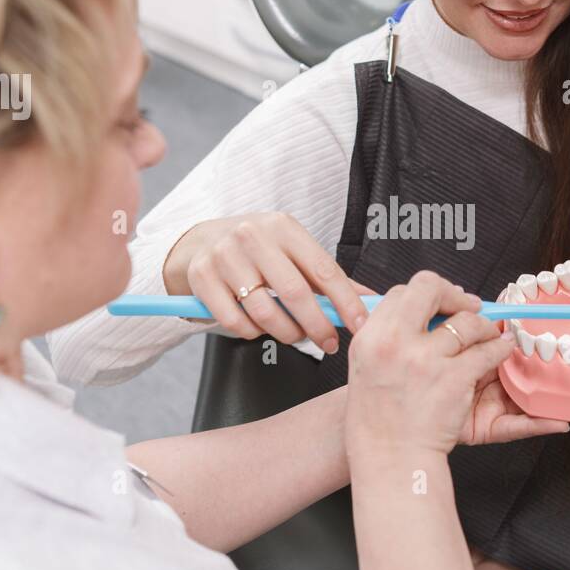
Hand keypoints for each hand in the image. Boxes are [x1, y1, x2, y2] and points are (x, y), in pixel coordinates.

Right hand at [162, 212, 373, 352]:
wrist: (200, 242)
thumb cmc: (256, 250)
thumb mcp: (292, 251)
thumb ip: (327, 277)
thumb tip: (369, 301)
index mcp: (284, 227)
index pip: (324, 270)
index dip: (346, 302)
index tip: (360, 326)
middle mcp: (253, 236)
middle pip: (295, 294)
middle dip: (318, 326)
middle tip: (328, 342)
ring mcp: (224, 256)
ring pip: (265, 312)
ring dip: (285, 333)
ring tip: (293, 334)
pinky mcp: (202, 277)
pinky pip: (235, 321)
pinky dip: (252, 333)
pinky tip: (258, 327)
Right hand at [346, 271, 563, 459]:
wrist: (389, 454)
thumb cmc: (378, 415)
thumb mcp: (366, 367)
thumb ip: (386, 336)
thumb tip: (413, 311)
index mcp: (371, 336)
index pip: (401, 293)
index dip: (426, 295)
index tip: (441, 303)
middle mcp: (395, 342)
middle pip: (430, 290)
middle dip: (455, 295)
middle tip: (468, 305)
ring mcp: (426, 359)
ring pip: (467, 321)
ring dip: (483, 325)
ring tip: (489, 333)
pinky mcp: (453, 378)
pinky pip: (487, 351)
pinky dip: (499, 349)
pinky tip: (501, 351)